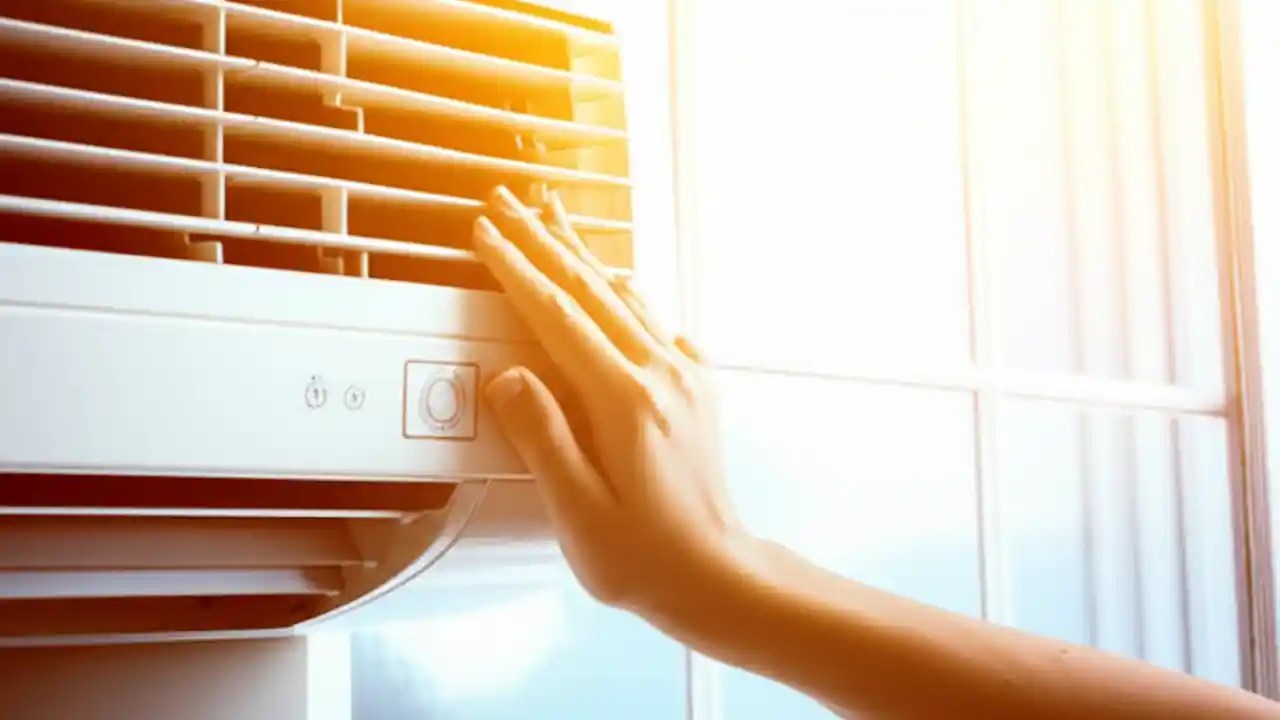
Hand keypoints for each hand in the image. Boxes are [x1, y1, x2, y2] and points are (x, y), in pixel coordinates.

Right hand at [471, 186, 746, 624]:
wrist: (717, 576)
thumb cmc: (644, 556)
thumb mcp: (576, 509)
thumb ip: (541, 436)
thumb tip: (506, 376)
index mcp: (625, 400)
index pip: (556, 315)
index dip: (516, 270)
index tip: (485, 233)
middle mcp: (662, 374)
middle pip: (589, 289)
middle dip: (543, 240)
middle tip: (506, 201)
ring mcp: (685, 377)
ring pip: (624, 296)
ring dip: (582, 255)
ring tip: (554, 219)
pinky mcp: (698, 388)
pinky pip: (654, 323)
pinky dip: (623, 294)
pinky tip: (616, 287)